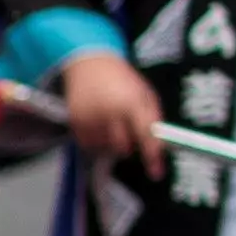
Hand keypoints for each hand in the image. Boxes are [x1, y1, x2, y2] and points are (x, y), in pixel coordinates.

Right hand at [53, 47, 169, 172]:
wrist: (90, 62)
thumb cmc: (123, 79)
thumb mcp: (144, 93)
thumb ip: (152, 118)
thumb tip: (160, 147)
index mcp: (133, 101)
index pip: (146, 135)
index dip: (152, 156)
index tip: (156, 174)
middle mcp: (111, 111)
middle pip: (123, 148)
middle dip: (128, 145)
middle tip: (127, 130)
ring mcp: (91, 117)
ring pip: (104, 148)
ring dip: (110, 142)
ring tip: (110, 122)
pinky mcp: (75, 121)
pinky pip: (88, 144)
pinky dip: (95, 140)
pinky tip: (97, 124)